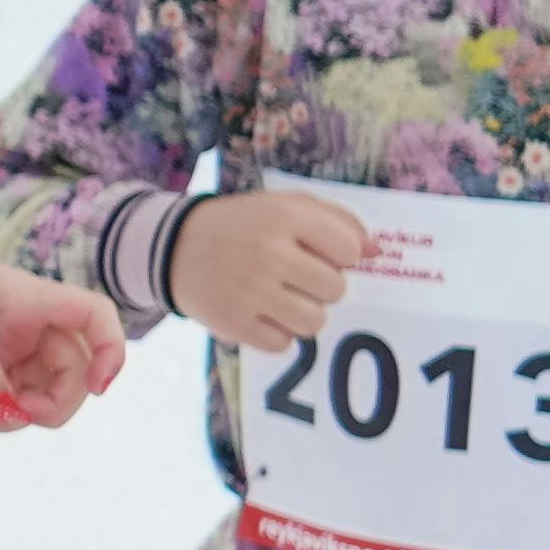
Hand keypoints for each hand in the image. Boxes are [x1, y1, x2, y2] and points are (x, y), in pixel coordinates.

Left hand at [0, 235, 126, 432]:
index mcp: (26, 296)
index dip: (112, 352)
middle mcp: (25, 320)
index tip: (99, 389)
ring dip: (14, 415)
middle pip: (72, 373)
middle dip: (50, 406)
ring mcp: (5, 342)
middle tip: (8, 415)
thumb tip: (8, 413)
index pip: (95, 317)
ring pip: (38, 392)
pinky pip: (6, 397)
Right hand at [170, 186, 377, 351]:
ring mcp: (250, 291)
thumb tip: (376, 252)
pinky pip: (284, 344)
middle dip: (321, 286)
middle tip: (294, 276)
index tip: (316, 253)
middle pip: (336, 290)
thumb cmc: (243, 225)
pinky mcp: (234, 323)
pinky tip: (260, 312)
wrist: (173, 247)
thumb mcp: (284, 206)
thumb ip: (337, 221)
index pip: (349, 252)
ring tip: (280, 297)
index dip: (338, 256)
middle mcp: (268, 252)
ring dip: (303, 313)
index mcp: (284, 216)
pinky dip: (277, 332)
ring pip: (315, 322)